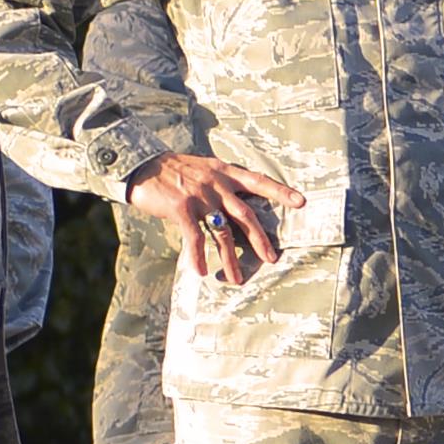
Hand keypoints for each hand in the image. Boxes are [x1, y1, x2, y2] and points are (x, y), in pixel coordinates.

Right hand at [131, 154, 304, 283]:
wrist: (142, 164)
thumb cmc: (174, 170)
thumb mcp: (204, 168)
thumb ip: (221, 183)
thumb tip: (237, 204)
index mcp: (224, 173)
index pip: (258, 181)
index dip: (280, 191)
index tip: (301, 202)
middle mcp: (216, 184)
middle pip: (245, 214)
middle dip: (259, 239)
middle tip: (271, 258)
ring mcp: (199, 196)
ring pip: (222, 232)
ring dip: (230, 258)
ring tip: (237, 279)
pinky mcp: (181, 208)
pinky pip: (194, 237)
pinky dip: (198, 256)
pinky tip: (201, 271)